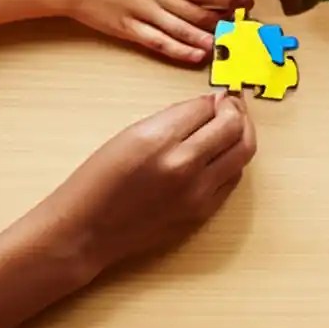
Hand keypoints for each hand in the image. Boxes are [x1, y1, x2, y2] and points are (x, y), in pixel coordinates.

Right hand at [38, 93, 255, 274]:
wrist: (85, 230)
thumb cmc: (98, 181)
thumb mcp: (129, 135)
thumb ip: (173, 119)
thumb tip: (209, 105)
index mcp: (158, 140)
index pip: (205, 108)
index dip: (214, 99)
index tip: (216, 97)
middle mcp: (183, 165)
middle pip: (233, 127)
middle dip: (237, 110)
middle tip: (233, 105)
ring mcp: (197, 192)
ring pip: (243, 152)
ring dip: (243, 133)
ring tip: (235, 125)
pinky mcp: (203, 212)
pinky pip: (233, 178)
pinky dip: (234, 160)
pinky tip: (225, 152)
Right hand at [49, 0, 252, 63]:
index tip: (245, 2)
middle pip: (199, 13)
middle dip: (226, 21)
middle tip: (243, 25)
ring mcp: (141, 14)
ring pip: (183, 31)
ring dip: (210, 39)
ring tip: (230, 42)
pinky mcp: (128, 30)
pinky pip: (159, 44)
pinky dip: (181, 52)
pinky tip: (198, 56)